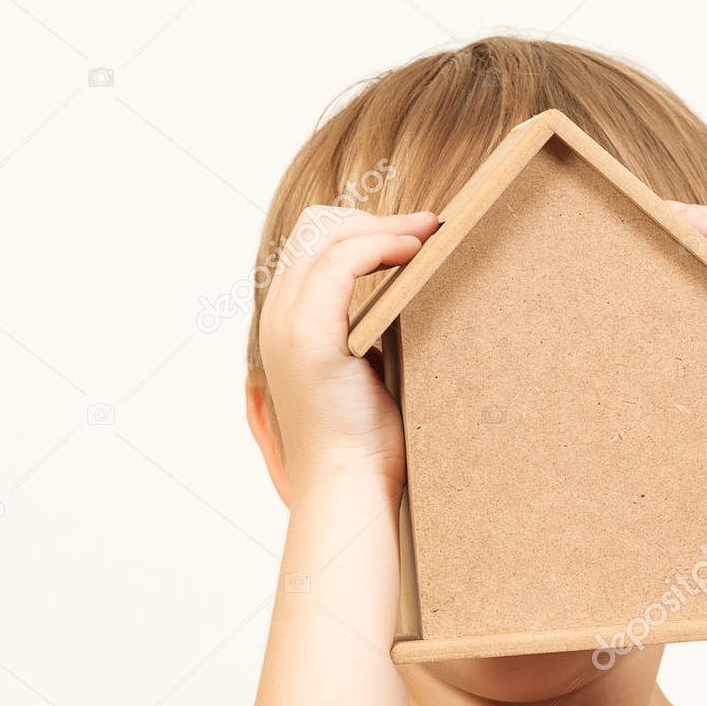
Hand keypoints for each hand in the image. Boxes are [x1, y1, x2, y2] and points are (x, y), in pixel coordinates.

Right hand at [257, 208, 439, 491]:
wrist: (349, 488)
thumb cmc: (365, 444)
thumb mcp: (365, 372)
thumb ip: (366, 332)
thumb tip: (402, 300)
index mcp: (287, 324)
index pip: (311, 246)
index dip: (361, 227)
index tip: (414, 234)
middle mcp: (277, 318)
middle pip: (314, 229)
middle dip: (372, 218)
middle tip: (426, 229)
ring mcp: (288, 324)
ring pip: (326, 236)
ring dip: (383, 226)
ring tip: (429, 234)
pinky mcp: (309, 336)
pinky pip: (341, 262)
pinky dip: (381, 244)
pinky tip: (416, 252)